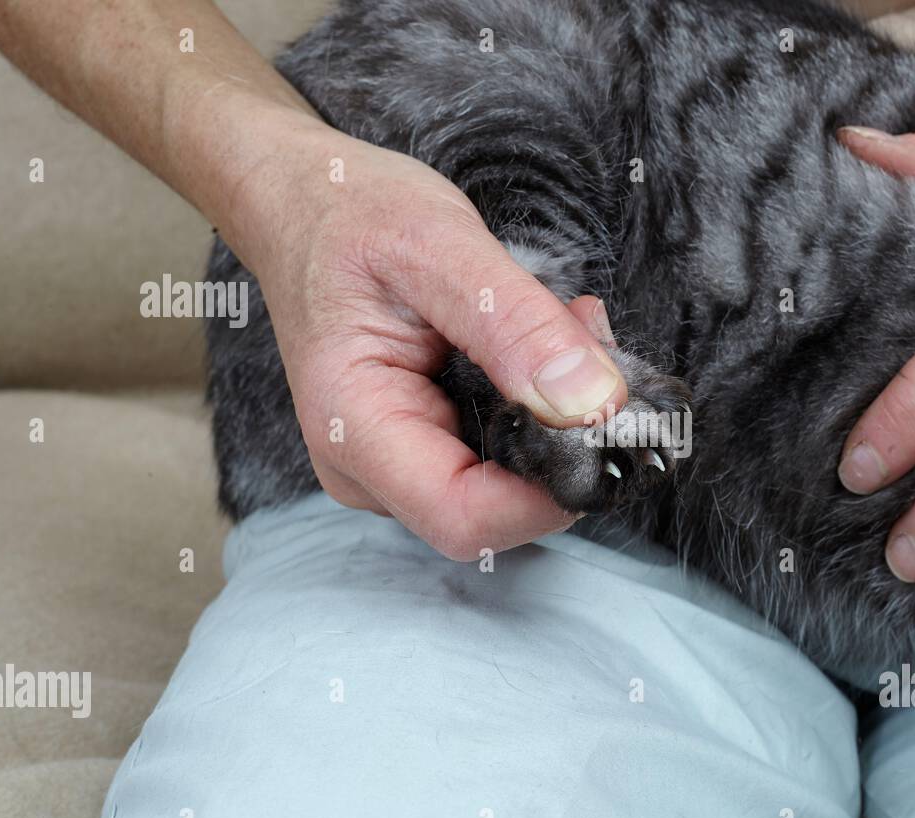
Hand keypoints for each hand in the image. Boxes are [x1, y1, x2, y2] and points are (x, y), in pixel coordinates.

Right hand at [0, 0, 625, 561]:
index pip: (465, 519)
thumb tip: (592, 402)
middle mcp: (375, 469)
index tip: (607, 422)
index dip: (549, 494)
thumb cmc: (349, 214)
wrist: (307, 201)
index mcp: (354, 430)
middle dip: (567, 441)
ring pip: (515, 482)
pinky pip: (510, 450)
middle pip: (500, 511)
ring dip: (565, 416)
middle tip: (593, 344)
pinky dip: (549, 402)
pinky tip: (555, 342)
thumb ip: (516, 326)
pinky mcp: (433, 443)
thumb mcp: (437, 245)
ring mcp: (403, 463)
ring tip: (572, 327)